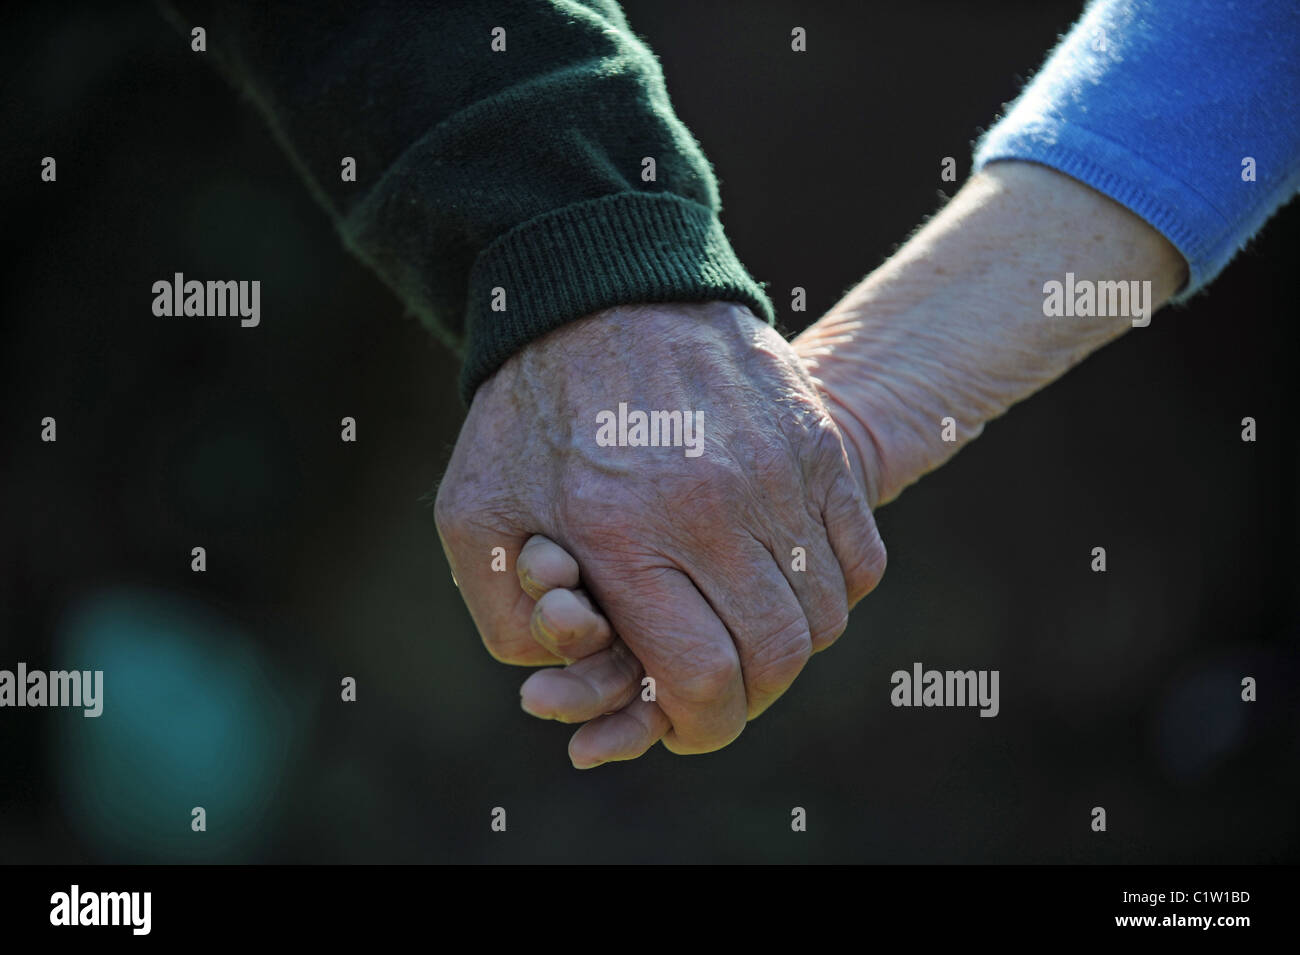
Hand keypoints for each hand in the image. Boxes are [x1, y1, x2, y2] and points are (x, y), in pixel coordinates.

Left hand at [435, 301, 885, 757]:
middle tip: (716, 687)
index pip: (702, 678)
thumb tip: (571, 682)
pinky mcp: (816, 445)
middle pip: (774, 657)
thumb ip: (509, 622)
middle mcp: (713, 508)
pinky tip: (784, 580)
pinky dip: (832, 593)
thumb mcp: (473, 515)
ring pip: (822, 616)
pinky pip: (860, 558)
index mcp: (624, 534)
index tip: (682, 722)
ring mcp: (778, 473)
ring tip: (743, 629)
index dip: (699, 725)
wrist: (600, 287)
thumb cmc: (531, 412)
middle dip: (746, 697)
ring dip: (788, 647)